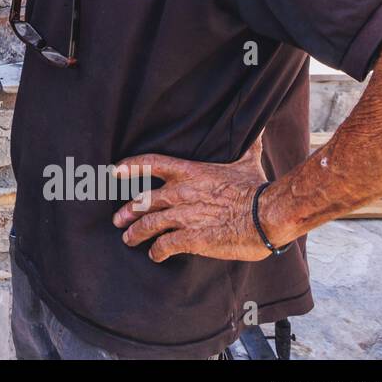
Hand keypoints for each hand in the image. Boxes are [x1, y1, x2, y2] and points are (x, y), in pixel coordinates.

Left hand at [111, 134, 279, 262]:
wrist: (267, 215)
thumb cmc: (258, 187)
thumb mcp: (247, 160)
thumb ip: (245, 144)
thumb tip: (256, 126)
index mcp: (189, 172)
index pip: (150, 163)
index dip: (130, 166)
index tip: (114, 171)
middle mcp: (180, 193)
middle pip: (143, 201)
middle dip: (128, 211)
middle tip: (118, 219)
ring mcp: (183, 216)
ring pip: (148, 225)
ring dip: (136, 233)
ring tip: (129, 239)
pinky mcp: (191, 239)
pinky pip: (165, 245)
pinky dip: (157, 251)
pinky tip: (156, 255)